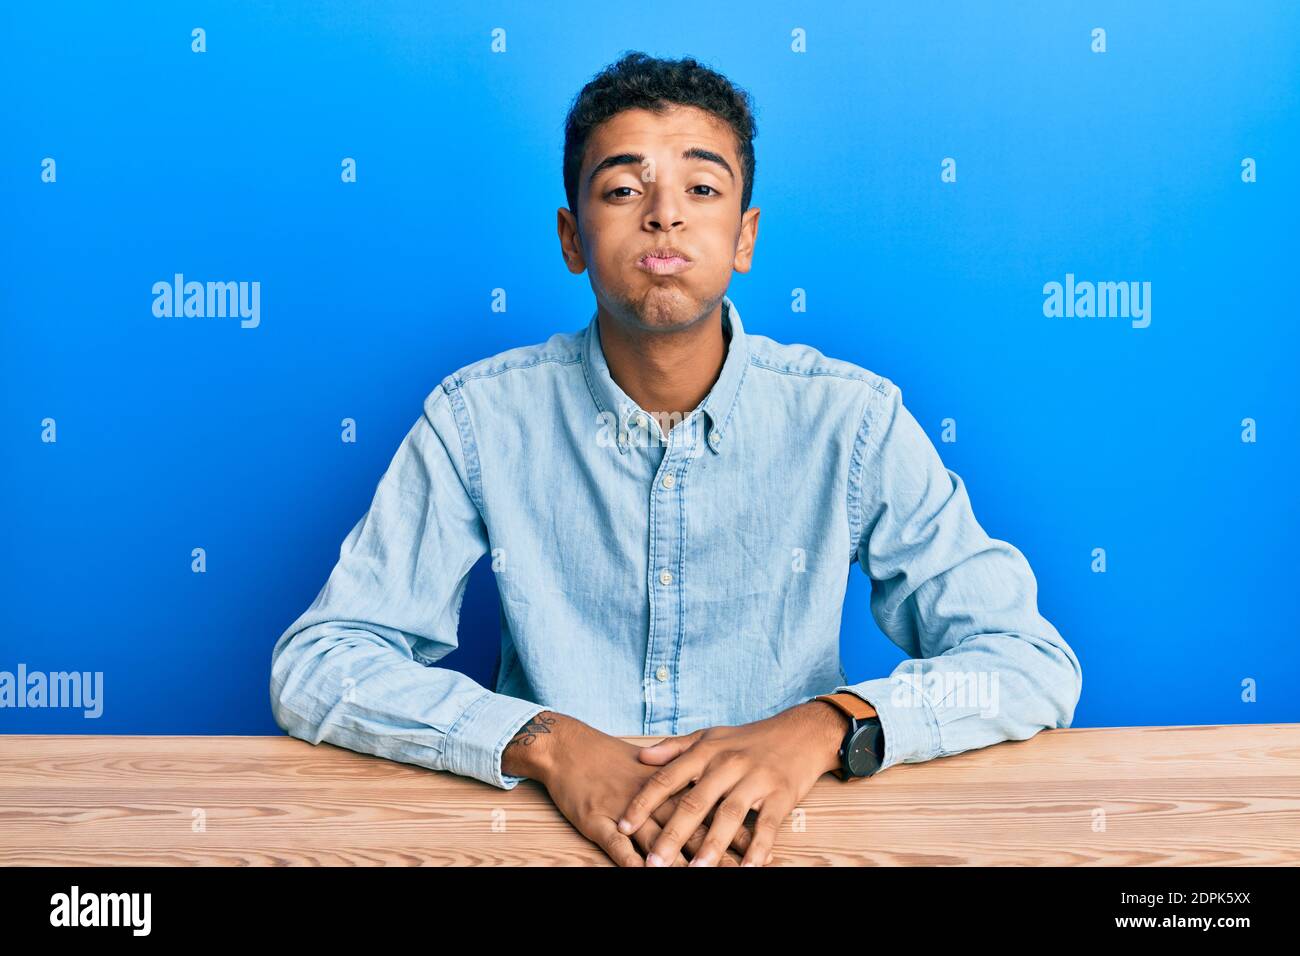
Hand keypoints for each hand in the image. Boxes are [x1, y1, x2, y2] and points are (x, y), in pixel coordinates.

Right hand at [541, 720, 757, 865]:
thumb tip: (715, 795)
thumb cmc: (610, 760)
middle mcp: (652, 797)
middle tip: (739, 868)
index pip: (709, 808)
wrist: (568, 747)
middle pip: (690, 827)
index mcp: (670, 783)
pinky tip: (646, 872)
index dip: (733, 829)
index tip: (758, 846)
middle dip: (716, 851)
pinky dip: (633, 862)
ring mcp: (624, 810)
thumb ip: (683, 781)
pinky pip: (617, 845)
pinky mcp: (596, 820)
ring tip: (699, 875)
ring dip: (679, 861)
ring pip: (657, 839)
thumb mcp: (652, 766)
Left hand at [615, 701, 848, 866]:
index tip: (623, 825)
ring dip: (711, 847)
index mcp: (707, 751)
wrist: (800, 732)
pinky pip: (766, 826)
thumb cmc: (749, 739)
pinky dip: (756, 850)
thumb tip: (640, 757)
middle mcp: (728, 764)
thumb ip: (674, 748)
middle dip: (671, 835)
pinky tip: (745, 869)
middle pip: (694, 803)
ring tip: (694, 870)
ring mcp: (755, 780)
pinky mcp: (780, 795)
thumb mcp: (710, 736)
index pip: (668, 778)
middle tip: (653, 862)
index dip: (643, 802)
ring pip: (728, 816)